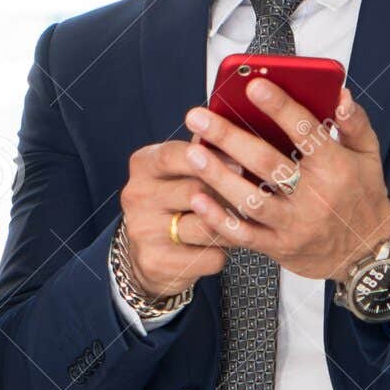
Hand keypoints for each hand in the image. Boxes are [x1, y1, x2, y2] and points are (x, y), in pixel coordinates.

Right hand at [118, 140, 228, 298]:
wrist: (151, 253)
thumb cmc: (176, 201)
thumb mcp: (181, 171)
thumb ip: (205, 151)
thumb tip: (239, 129)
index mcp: (143, 165)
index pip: (177, 154)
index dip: (213, 157)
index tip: (240, 162)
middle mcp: (136, 195)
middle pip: (196, 190)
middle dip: (229, 194)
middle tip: (252, 197)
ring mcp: (143, 230)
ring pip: (206, 226)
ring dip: (231, 226)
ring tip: (243, 222)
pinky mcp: (156, 261)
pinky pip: (209, 256)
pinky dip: (223, 252)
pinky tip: (221, 247)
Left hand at [180, 81, 389, 281]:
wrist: (366, 253)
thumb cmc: (362, 194)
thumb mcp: (368, 155)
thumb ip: (354, 122)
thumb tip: (340, 93)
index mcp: (335, 167)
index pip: (306, 131)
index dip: (280, 107)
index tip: (253, 84)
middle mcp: (314, 196)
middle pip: (266, 162)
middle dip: (229, 137)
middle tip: (198, 116)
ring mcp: (295, 224)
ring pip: (251, 199)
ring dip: (218, 176)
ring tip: (193, 152)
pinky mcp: (279, 247)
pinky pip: (244, 235)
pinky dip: (219, 219)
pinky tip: (197, 199)